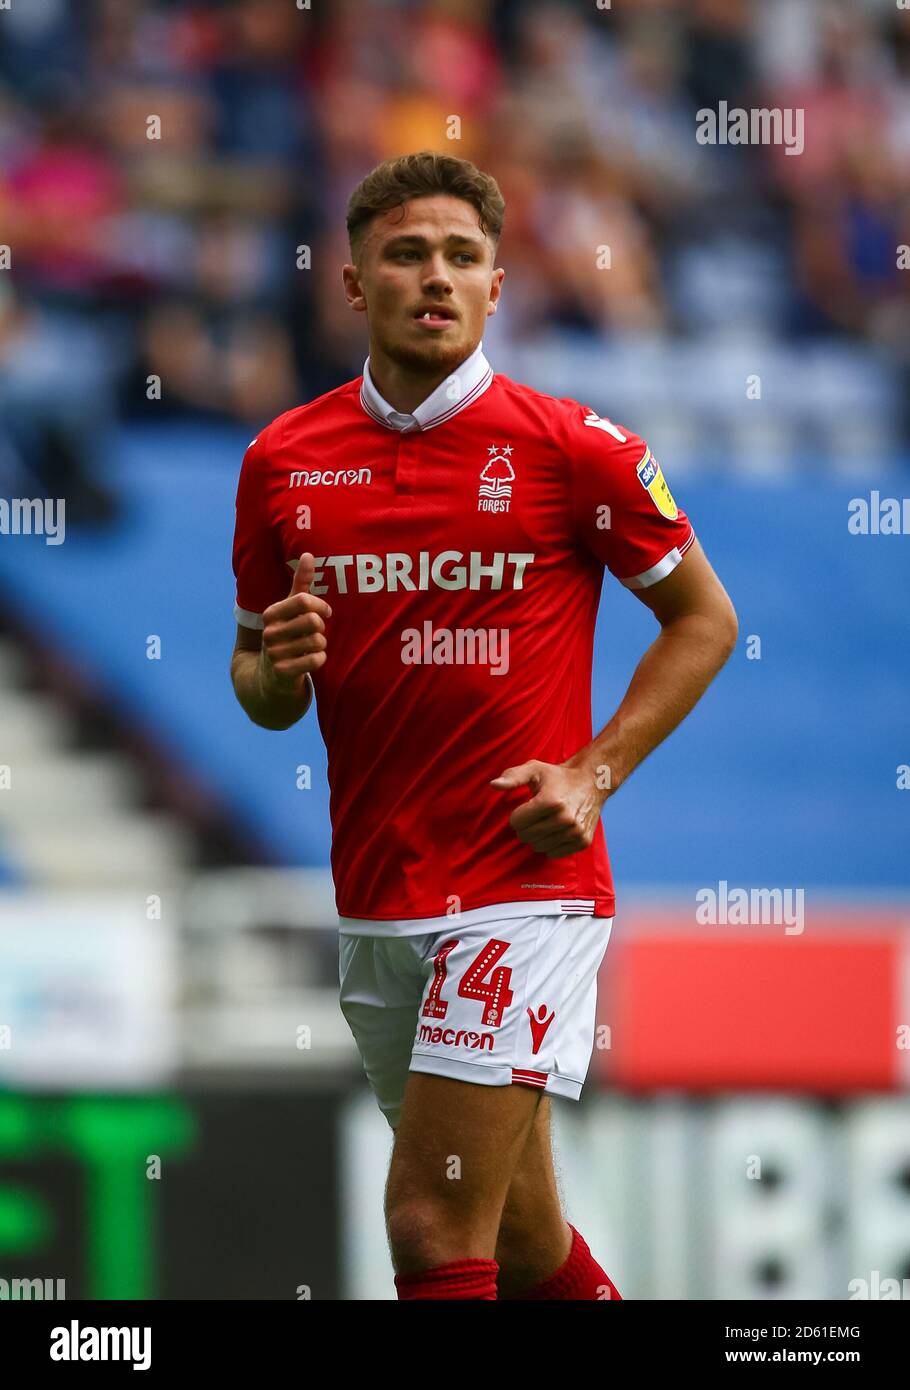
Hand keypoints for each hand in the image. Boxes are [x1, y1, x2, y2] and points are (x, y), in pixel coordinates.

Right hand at [259, 553, 332, 698]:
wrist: (269, 677)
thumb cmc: (286, 636)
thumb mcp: (290, 610)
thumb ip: (300, 583)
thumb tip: (309, 554)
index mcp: (271, 613)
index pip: (304, 600)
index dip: (321, 606)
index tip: (325, 612)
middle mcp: (270, 632)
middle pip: (313, 621)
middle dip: (321, 628)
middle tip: (316, 633)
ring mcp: (274, 653)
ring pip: (317, 641)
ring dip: (321, 645)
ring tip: (312, 647)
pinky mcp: (283, 672)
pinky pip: (316, 661)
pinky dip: (319, 660)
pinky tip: (310, 661)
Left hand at [490, 759, 608, 857]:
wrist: (592, 782)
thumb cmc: (558, 777)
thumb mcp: (534, 769)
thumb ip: (512, 777)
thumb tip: (493, 785)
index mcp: (551, 801)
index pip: (517, 822)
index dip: (517, 814)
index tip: (526, 806)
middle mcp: (565, 818)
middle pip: (526, 836)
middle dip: (526, 826)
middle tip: (536, 815)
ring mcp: (576, 832)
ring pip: (538, 847)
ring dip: (537, 836)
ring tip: (546, 821)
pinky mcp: (583, 841)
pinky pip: (554, 854)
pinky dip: (550, 845)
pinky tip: (556, 830)